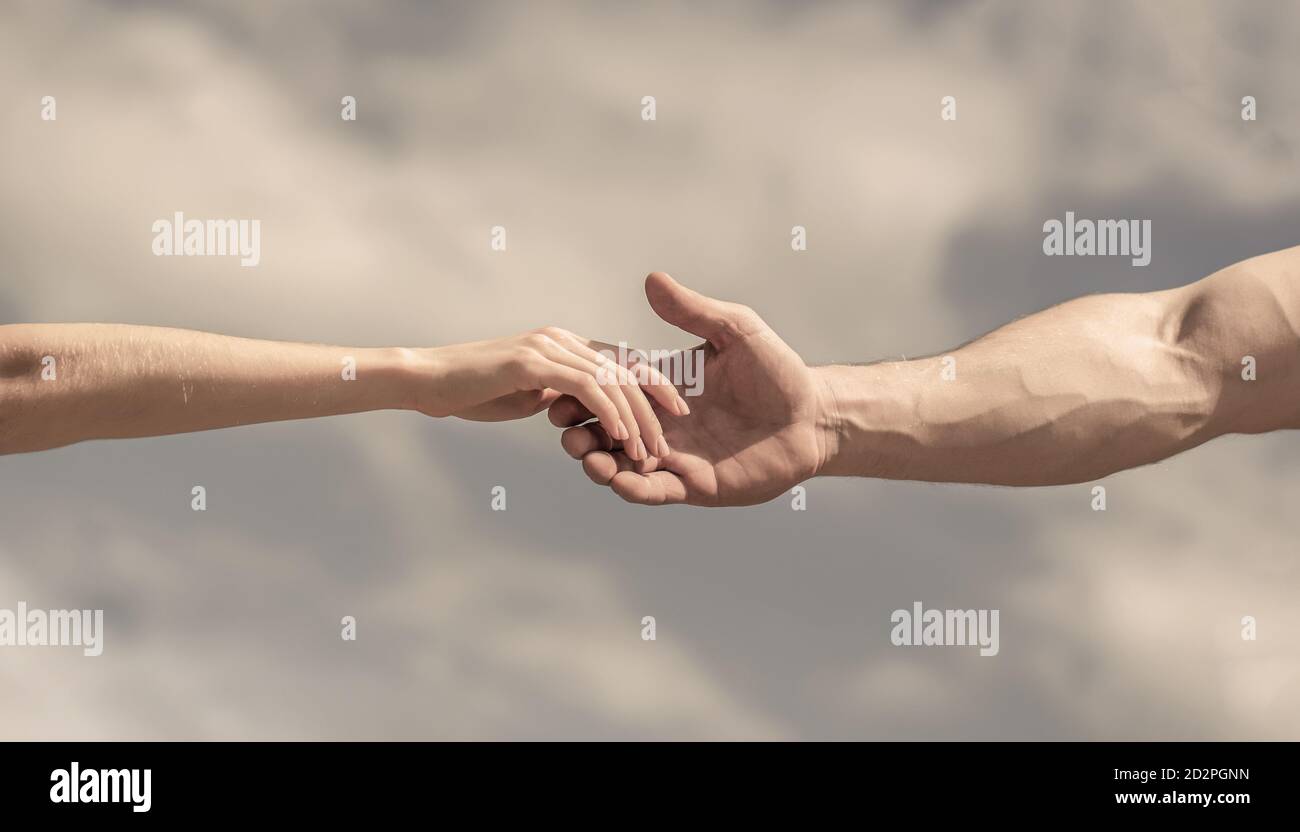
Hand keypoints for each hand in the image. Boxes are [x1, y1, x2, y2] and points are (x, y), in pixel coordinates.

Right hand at [414, 328, 688, 461]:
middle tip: (670, 442)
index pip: (620, 362)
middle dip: (654, 405)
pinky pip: (586, 388)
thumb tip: (581, 414)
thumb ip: (556, 399)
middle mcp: (562, 340)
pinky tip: (621, 439)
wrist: (424, 380)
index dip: (652, 387)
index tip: (675, 414)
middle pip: (625, 369)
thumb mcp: (524, 396)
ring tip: (649, 452)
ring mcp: (549, 348)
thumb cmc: (468, 392)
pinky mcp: (533, 363)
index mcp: (564, 345)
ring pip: (611, 380)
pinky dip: (608, 413)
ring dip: (635, 418)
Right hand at [549, 273, 831, 504]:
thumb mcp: (735, 331)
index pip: (611, 390)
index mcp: (663, 387)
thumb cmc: (778, 371)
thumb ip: (693, 311)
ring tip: (589, 459)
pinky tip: (619, 480)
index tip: (561, 391)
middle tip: (568, 432)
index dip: (583, 393)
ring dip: (599, 464)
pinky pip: (653, 491)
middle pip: (606, 430)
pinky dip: (631, 488)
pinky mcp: (693, 485)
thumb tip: (652, 280)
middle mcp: (662, 423)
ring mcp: (675, 456)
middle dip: (580, 433)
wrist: (813, 417)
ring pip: (622, 465)